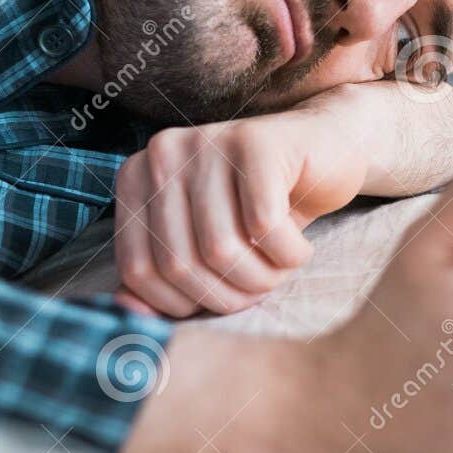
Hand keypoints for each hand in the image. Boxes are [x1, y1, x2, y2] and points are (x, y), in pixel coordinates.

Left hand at [112, 107, 366, 317]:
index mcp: (136, 178)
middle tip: (260, 286)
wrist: (325, 153)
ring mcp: (208, 141)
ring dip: (262, 278)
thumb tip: (127, 310)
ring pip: (221, 249)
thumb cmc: (261, 209)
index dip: (181, 304)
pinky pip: (264, 226)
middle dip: (228, 295)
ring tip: (280, 268)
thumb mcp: (204, 248)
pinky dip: (288, 255)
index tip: (219, 298)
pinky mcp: (256, 142)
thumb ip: (163, 280)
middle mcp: (162, 153)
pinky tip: (298, 249)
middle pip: (179, 264)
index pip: (138, 269)